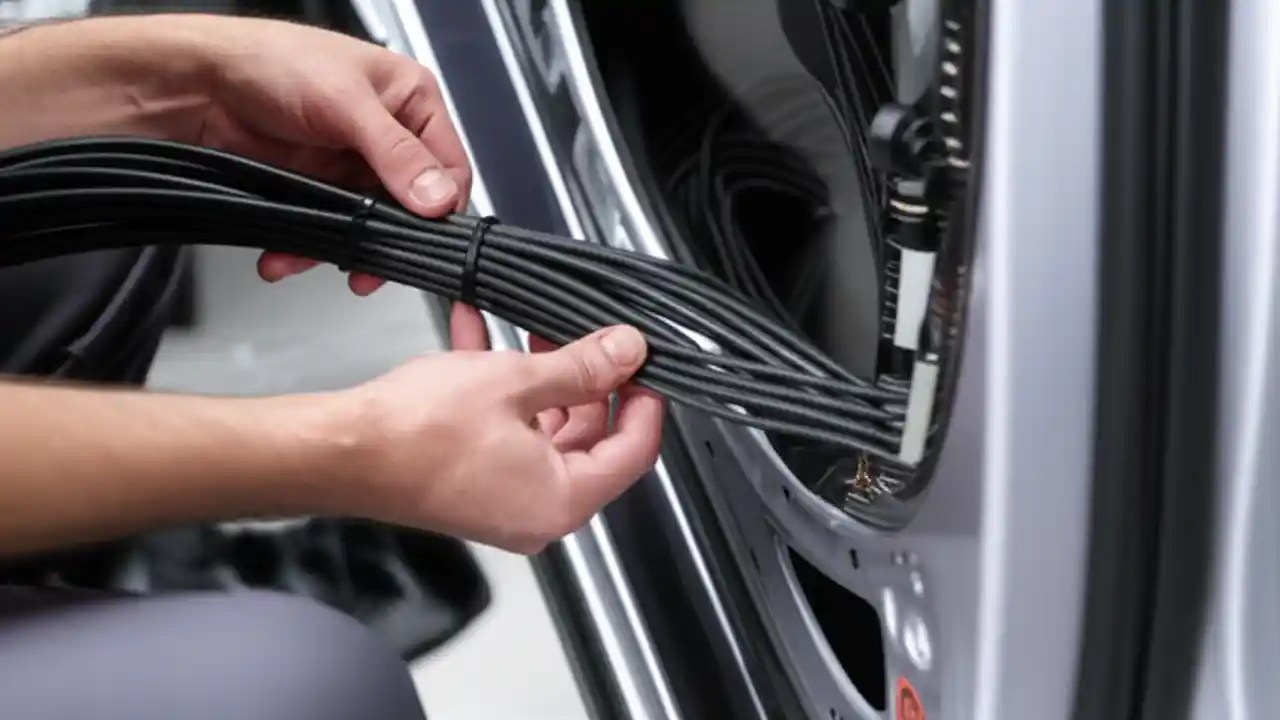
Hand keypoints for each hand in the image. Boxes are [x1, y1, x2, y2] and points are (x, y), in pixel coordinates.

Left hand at [0, 15, 467, 292]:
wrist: (196, 83)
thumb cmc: (270, 60)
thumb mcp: (345, 103)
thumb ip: (396, 155)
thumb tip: (437, 199)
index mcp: (412, 100)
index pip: (451, 167)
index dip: (441, 205)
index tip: (425, 234)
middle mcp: (388, 134)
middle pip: (413, 205)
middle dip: (389, 237)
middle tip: (374, 264)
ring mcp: (352, 163)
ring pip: (370, 224)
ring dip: (345, 249)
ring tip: (322, 260)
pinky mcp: (319, 186)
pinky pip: (331, 229)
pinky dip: (311, 248)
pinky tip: (291, 254)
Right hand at [343, 319, 663, 553]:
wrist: (336, 451)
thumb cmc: (413, 433)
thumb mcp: (514, 381)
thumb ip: (581, 366)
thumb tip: (626, 352)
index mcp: (560, 500)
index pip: (633, 452)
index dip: (644, 401)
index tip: (644, 365)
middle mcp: (536, 511)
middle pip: (590, 441)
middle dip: (589, 382)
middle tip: (588, 338)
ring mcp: (501, 499)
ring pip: (545, 431)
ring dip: (543, 379)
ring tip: (534, 329)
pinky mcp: (471, 483)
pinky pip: (504, 431)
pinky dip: (501, 390)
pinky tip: (483, 337)